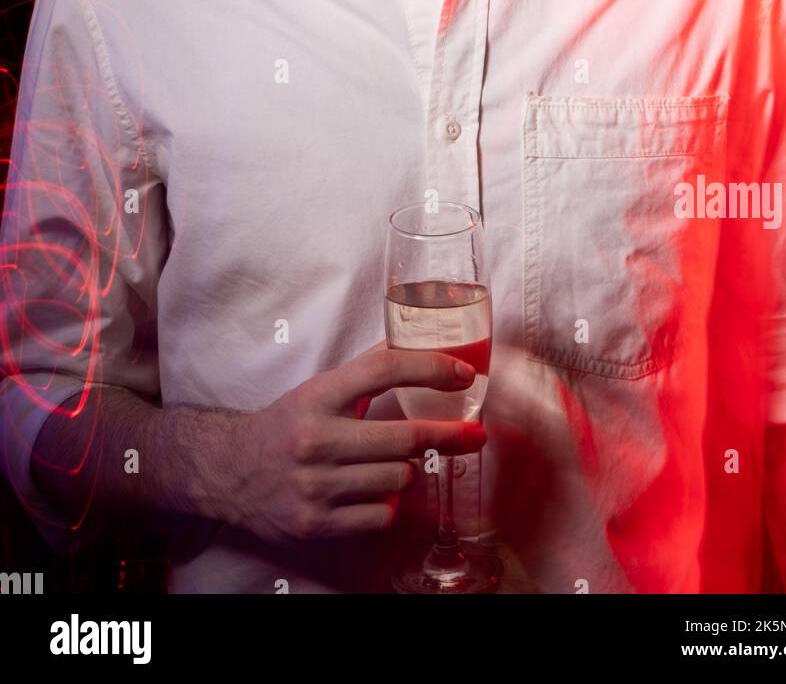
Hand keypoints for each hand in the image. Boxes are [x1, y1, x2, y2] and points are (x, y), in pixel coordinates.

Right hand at [227, 344, 486, 544]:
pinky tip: (373, 495)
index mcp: (320, 395)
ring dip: (406, 472)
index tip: (465, 373)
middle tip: (475, 434)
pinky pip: (382, 516)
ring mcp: (316, 485)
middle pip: (404, 437)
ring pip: (397, 479)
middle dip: (448, 435)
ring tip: (390, 466)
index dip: (432, 368)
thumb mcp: (320, 389)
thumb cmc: (287, 425)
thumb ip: (366, 370)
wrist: (231, 472)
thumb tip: (418, 342)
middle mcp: (317, 439)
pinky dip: (387, 506)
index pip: (385, 369)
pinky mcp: (317, 524)